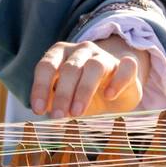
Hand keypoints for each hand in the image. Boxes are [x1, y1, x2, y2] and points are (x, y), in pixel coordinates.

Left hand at [30, 37, 145, 118]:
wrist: (116, 89)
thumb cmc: (82, 93)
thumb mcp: (65, 98)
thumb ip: (54, 102)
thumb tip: (45, 112)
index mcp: (61, 54)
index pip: (46, 66)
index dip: (40, 87)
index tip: (38, 110)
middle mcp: (82, 50)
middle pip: (70, 68)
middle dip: (62, 94)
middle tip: (58, 116)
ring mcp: (105, 56)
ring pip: (94, 67)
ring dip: (84, 90)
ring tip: (77, 113)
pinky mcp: (127, 65)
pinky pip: (125, 67)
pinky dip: (117, 81)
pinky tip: (109, 96)